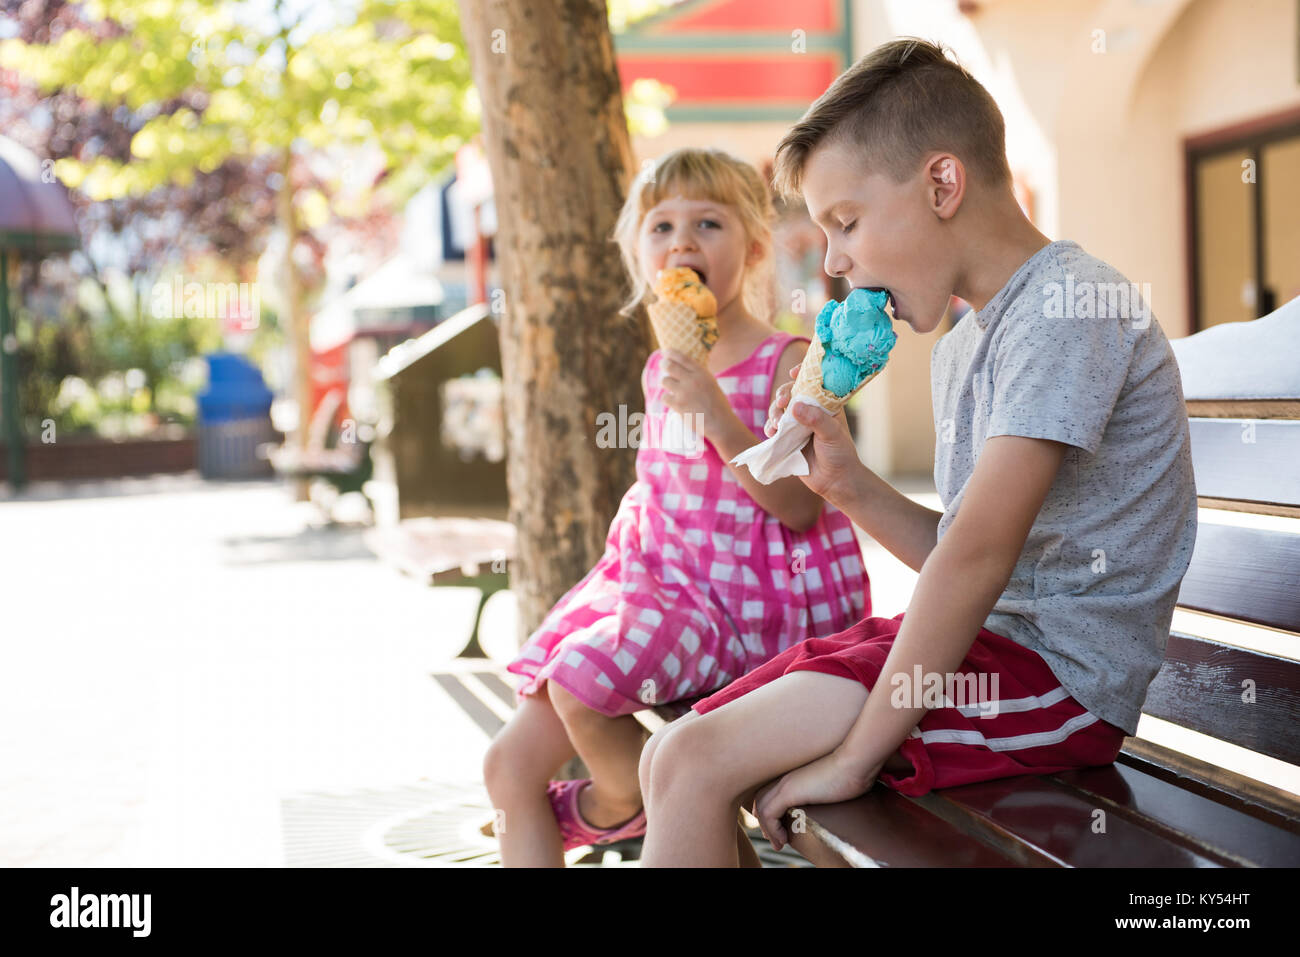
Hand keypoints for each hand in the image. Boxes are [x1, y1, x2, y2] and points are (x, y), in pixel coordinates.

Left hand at [660, 349, 737, 441]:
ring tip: (673, 388)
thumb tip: (681, 369)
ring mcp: (684, 392)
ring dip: (667, 384)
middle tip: (663, 364)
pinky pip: (664, 397)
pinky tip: (674, 401)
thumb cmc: (717, 404)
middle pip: (670, 366)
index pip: (683, 358)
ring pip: (665, 381)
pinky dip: (668, 399)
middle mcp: (692, 380)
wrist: (719, 423)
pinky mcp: (678, 405)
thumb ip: (698, 376)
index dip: (672, 353)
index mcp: (702, 373)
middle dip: (664, 364)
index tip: (665, 352)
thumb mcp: (711, 383)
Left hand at [752, 748, 883, 851]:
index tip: (780, 826)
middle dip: (765, 821)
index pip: (769, 791)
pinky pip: (769, 815)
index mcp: (794, 772)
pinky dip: (772, 830)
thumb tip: (831, 801)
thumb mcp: (833, 783)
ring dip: (768, 829)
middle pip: (761, 799)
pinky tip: (783, 840)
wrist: (855, 762)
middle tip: (775, 838)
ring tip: (779, 844)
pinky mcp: (789, 792)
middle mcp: (785, 776)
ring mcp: (785, 783)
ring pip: (763, 809)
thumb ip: (824, 790)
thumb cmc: (852, 772)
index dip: (770, 810)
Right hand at [765, 363, 866, 506]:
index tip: (794, 372)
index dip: (803, 373)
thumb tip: (794, 406)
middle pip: (791, 393)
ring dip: (774, 413)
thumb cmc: (840, 454)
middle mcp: (810, 411)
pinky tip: (772, 434)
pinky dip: (770, 428)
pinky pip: (774, 428)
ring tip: (777, 425)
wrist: (834, 481)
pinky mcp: (788, 438)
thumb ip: (815, 419)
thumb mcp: (832, 434)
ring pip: (779, 410)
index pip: (814, 382)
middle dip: (782, 395)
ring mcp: (798, 425)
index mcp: (825, 405)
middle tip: (781, 403)